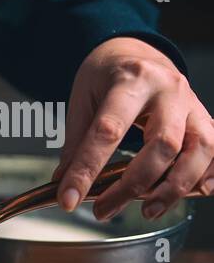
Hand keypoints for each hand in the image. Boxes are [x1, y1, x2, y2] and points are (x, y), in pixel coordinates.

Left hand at [55, 36, 213, 220]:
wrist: (137, 51)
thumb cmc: (107, 77)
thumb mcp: (83, 99)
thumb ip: (76, 142)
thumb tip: (65, 185)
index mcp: (130, 80)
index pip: (108, 130)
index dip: (87, 169)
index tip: (69, 198)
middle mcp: (169, 90)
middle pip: (163, 144)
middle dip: (134, 184)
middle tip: (104, 211)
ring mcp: (193, 104)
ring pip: (200, 149)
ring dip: (175, 186)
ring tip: (149, 211)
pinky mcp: (205, 118)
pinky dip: (209, 174)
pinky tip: (194, 193)